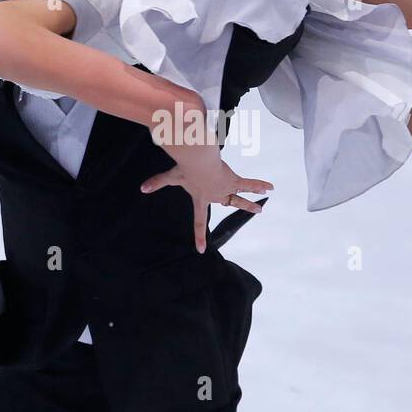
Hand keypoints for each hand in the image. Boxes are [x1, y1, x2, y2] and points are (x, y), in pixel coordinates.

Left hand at [140, 144, 272, 253]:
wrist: (199, 162)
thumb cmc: (185, 169)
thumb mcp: (171, 176)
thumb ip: (157, 182)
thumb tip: (141, 188)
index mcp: (200, 198)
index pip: (199, 221)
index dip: (199, 235)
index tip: (200, 249)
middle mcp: (215, 196)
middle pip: (228, 205)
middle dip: (241, 208)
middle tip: (250, 214)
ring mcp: (226, 189)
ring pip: (240, 198)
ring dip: (251, 202)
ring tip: (260, 209)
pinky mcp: (233, 181)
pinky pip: (248, 184)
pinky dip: (259, 185)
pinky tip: (270, 187)